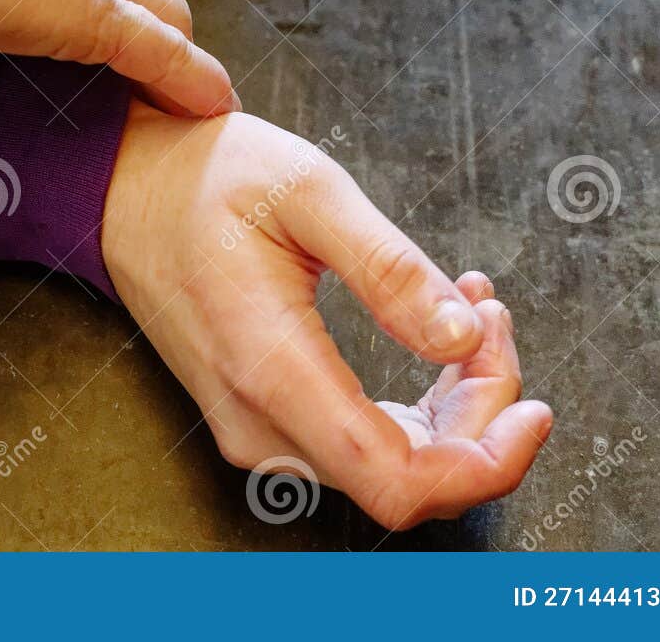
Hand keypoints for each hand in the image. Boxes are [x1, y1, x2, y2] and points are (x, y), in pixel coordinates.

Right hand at [0, 0, 237, 192]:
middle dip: (146, 29)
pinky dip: (191, 81)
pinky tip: (215, 108)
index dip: (87, 2)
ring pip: (159, 13)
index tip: (87, 33)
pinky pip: (163, 52)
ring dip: (174, 57)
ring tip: (192, 101)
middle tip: (154, 82)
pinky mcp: (95, 10)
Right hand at [101, 100, 552, 529]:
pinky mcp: (261, 412)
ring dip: (453, 407)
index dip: (485, 464)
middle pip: (406, 478)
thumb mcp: (309, 191)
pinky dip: (416, 403)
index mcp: (272, 369)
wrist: (125, 186)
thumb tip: (464, 336)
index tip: (533, 407)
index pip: (398, 481)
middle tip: (492, 315)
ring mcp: (256, 425)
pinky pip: (358, 441)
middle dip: (480, 413)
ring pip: (387, 464)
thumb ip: (390, 268)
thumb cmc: (208, 177)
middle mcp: (260, 420)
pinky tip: (436, 337)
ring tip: (474, 312)